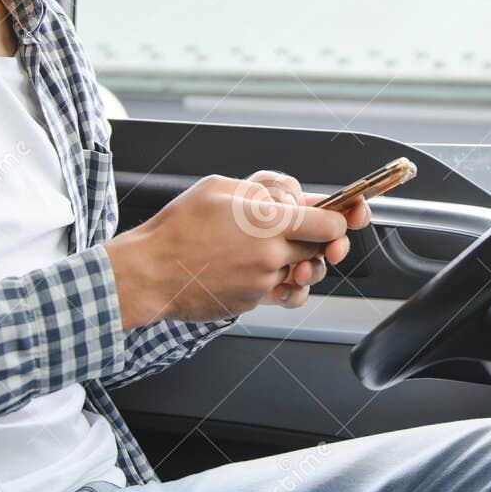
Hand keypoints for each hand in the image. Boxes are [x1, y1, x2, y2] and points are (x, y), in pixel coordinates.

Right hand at [104, 172, 350, 326]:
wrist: (147, 273)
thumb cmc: (178, 228)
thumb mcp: (220, 188)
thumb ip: (264, 190)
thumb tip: (294, 197)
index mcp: (269, 223)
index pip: (331, 224)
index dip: (341, 219)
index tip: (342, 215)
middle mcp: (272, 257)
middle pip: (321, 251)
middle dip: (319, 241)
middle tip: (304, 231)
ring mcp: (262, 284)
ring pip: (300, 274)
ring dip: (296, 262)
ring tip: (273, 249)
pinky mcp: (250, 304)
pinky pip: (278, 293)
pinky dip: (275, 282)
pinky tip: (259, 270)